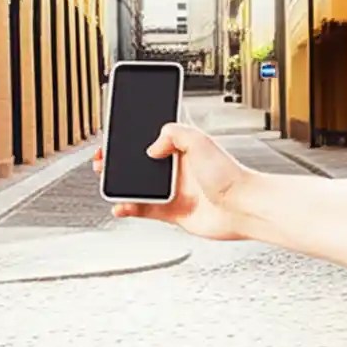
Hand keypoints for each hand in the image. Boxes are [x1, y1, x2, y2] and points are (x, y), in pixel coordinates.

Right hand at [93, 123, 253, 240]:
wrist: (243, 207)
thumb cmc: (230, 175)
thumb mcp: (200, 141)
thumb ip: (174, 133)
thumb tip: (149, 148)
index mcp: (181, 150)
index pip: (150, 139)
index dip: (130, 138)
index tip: (113, 137)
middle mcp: (176, 170)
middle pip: (138, 164)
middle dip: (118, 162)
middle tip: (103, 161)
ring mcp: (173, 191)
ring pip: (137, 188)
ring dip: (119, 186)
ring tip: (107, 184)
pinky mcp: (172, 212)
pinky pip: (143, 211)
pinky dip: (128, 209)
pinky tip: (120, 207)